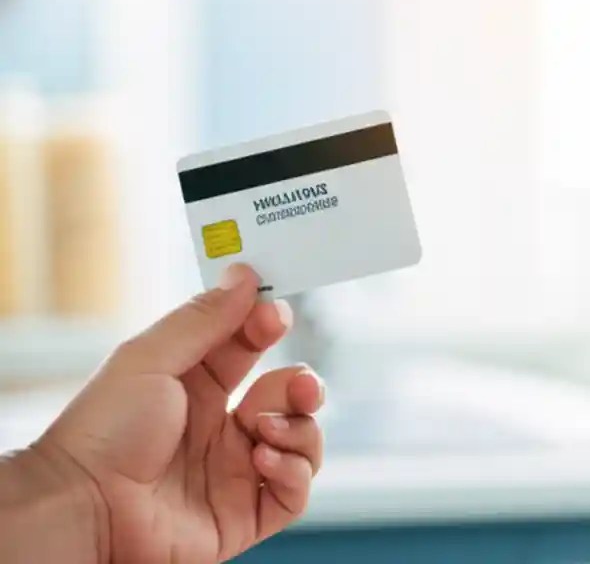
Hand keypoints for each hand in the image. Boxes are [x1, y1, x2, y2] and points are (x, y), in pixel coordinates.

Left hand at [23, 264, 324, 562]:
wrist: (83, 509)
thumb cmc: (101, 432)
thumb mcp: (149, 358)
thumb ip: (202, 319)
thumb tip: (243, 276)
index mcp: (193, 388)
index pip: (248, 348)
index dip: (267, 327)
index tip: (276, 314)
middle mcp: (218, 429)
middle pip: (286, 395)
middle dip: (302, 383)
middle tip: (299, 383)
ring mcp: (234, 473)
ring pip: (301, 441)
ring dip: (299, 428)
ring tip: (263, 430)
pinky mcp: (244, 516)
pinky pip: (295, 493)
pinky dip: (293, 471)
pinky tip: (262, 461)